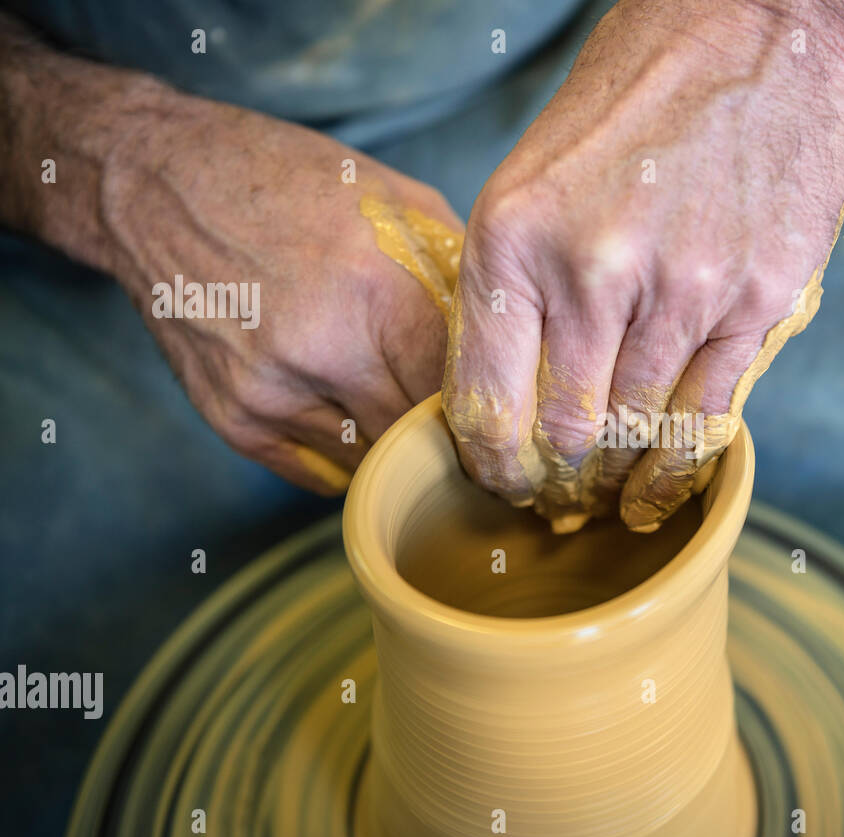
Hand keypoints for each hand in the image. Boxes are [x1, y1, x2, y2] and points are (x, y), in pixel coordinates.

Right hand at [103, 89, 461, 492]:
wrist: (159, 183)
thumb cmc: (289, 182)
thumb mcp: (397, 202)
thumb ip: (457, 277)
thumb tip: (510, 342)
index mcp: (378, 295)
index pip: (461, 395)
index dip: (485, 407)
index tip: (499, 409)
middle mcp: (323, 353)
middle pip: (418, 436)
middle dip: (444, 432)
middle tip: (461, 422)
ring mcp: (271, 393)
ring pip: (371, 464)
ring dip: (393, 447)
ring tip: (405, 415)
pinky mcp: (233, 419)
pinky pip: (318, 472)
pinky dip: (347, 456)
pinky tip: (353, 417)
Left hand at [443, 0, 843, 531]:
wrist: (758, 41)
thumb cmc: (632, 114)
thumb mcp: (532, 185)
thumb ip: (515, 295)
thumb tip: (510, 410)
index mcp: (514, 238)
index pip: (487, 402)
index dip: (495, 467)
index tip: (506, 485)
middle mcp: (594, 269)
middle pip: (566, 434)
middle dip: (558, 484)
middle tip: (559, 503)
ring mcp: (684, 289)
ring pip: (638, 435)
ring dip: (619, 483)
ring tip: (608, 501)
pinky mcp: (758, 302)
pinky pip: (708, 418)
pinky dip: (679, 471)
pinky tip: (658, 493)